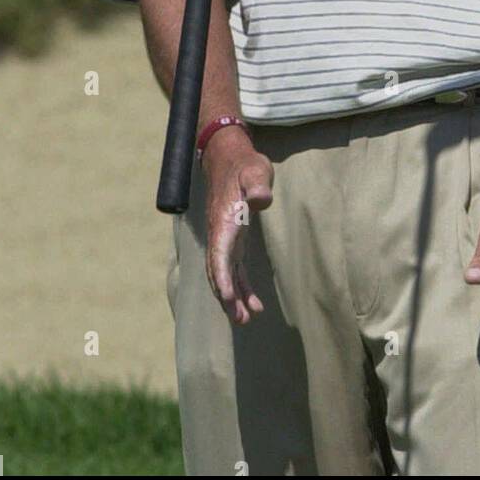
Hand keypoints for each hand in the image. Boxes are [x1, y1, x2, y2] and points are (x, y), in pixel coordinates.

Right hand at [202, 126, 273, 325]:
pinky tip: (253, 304)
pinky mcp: (232, 240)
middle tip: (240, 320)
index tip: (229, 297)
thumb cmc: (245, 164)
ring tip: (246, 320)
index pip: (220, 254)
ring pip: (224, 274)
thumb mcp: (255, 169)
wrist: (229, 159)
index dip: (223, 277)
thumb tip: (261, 199)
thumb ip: (257, 184)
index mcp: (224, 220)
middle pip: (218, 271)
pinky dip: (241, 286)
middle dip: (227, 297)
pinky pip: (233, 269)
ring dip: (233, 297)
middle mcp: (220, 234)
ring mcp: (224, 238)